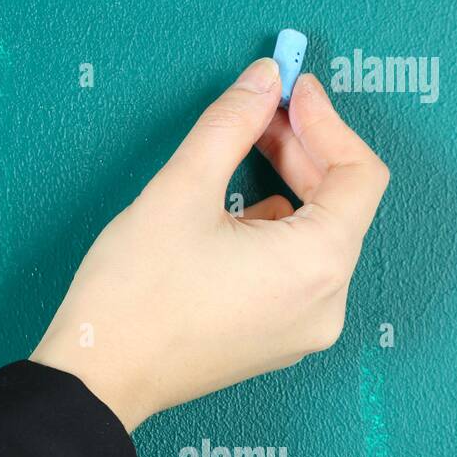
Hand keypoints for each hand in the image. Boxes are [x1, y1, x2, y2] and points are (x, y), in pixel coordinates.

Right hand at [30, 57, 389, 431]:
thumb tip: (264, 79)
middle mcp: (326, 302)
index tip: (290, 90)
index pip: (360, 174)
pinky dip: (273, 234)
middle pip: (340, 206)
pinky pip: (295, 273)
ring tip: (233, 164)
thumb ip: (231, 124)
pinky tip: (226, 220)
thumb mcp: (181, 189)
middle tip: (256, 113)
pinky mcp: (274, 341)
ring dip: (286, 191)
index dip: (327, 121)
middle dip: (300, 151)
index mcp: (318, 263)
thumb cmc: (134, 294)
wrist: (96, 377)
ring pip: (316, 239)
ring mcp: (302, 329)